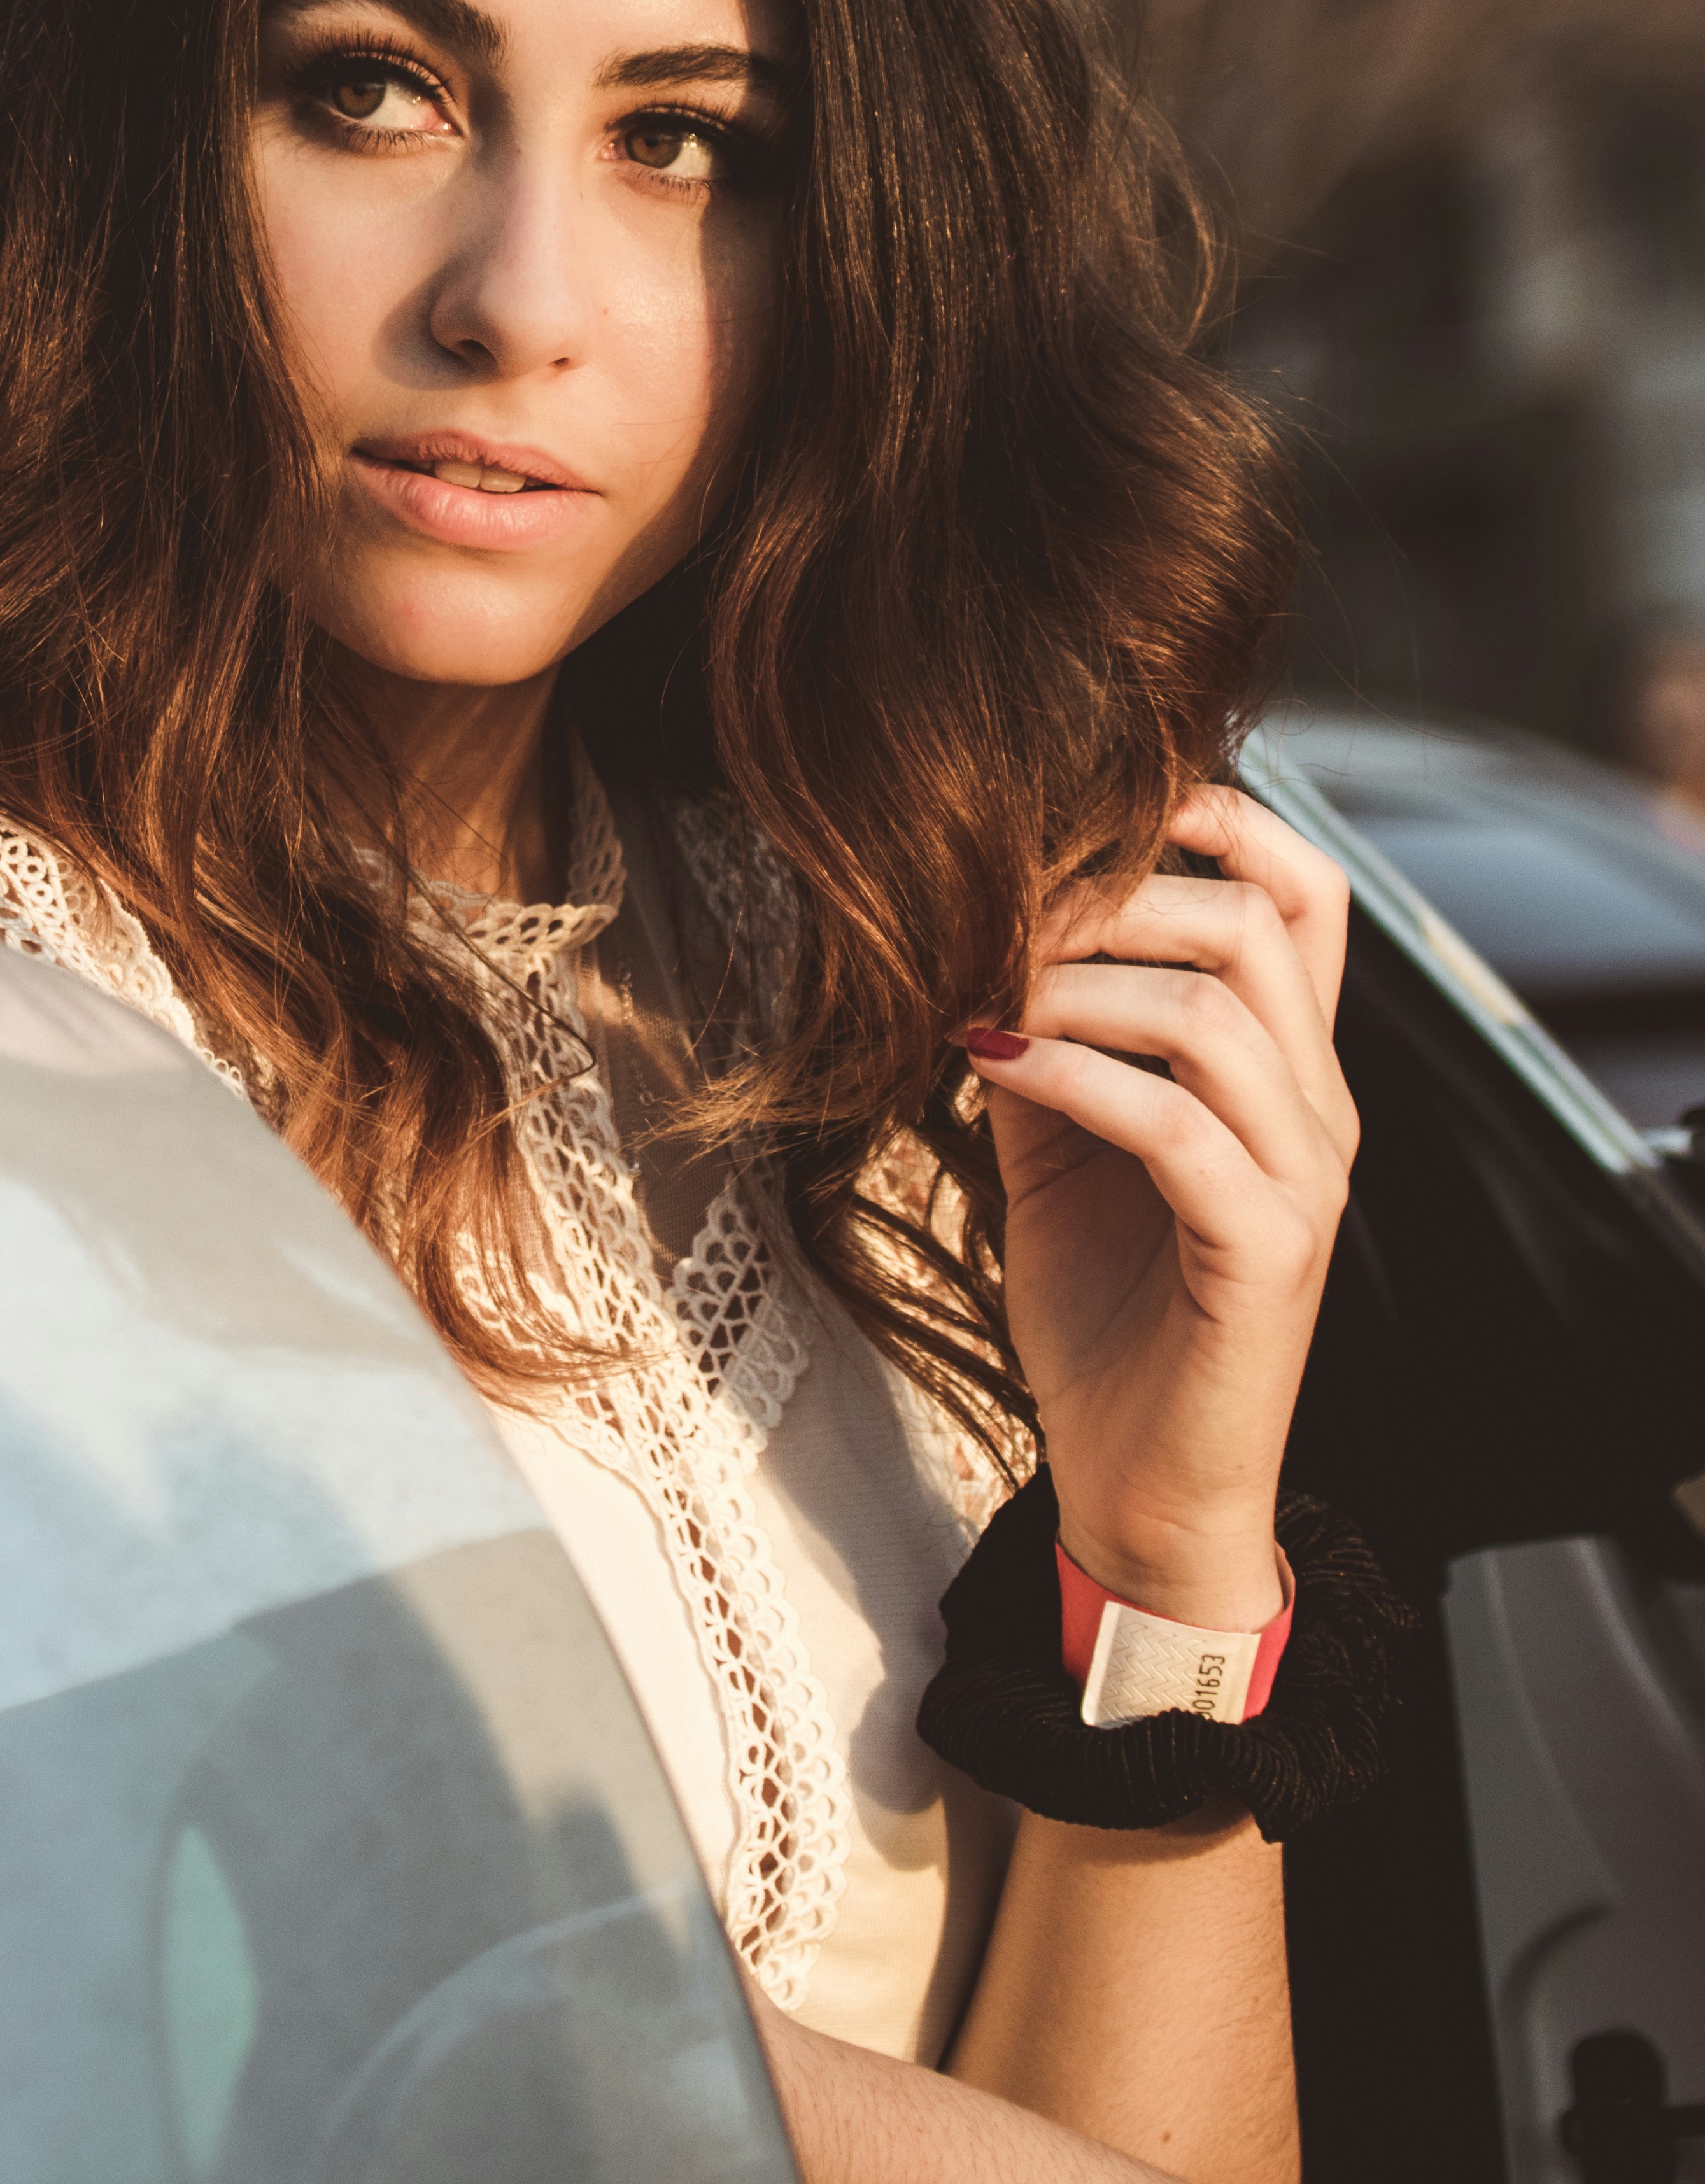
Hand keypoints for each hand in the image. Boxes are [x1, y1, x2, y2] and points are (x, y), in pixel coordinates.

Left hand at [962, 785, 1356, 1631]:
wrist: (1143, 1488)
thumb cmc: (1106, 1313)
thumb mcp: (1058, 1147)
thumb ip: (1045, 1038)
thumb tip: (977, 935)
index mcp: (1289, 1070)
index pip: (1306, 893)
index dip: (1218, 819)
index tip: (1091, 810)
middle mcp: (1321, 1109)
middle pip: (1254, 925)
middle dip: (1116, 894)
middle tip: (999, 916)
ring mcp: (1306, 1180)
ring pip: (1217, 1012)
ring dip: (1082, 982)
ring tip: (987, 993)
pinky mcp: (1270, 1252)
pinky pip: (1177, 1124)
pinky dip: (1077, 1076)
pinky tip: (996, 1063)